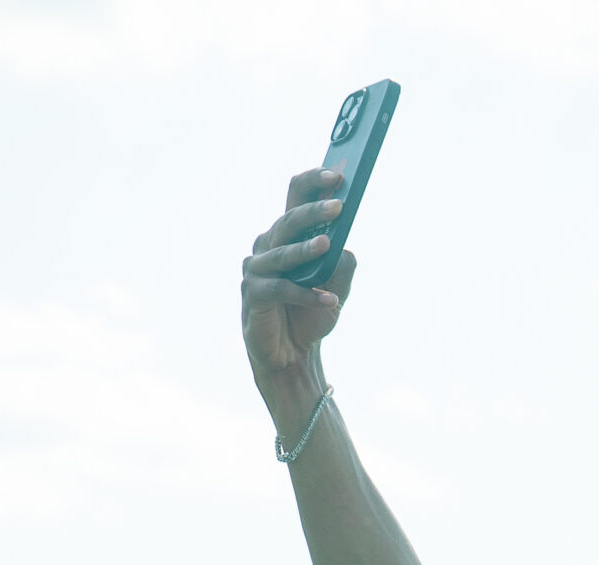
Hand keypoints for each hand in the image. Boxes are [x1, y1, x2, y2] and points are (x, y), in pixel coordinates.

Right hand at [243, 168, 358, 410]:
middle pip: (288, 220)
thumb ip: (341, 266)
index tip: (337, 174)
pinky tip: (329, 301)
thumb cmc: (312, 315)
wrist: (293, 356)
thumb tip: (345, 247)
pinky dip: (306, 295)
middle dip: (314, 211)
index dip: (312, 183)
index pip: (295, 198)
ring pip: (282, 253)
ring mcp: (256, 270)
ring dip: (306, 250)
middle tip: (338, 205)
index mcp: (287, 236)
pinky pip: (280, 289)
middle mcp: (267, 246)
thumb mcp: (337, 289)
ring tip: (328, 245)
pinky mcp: (253, 296)